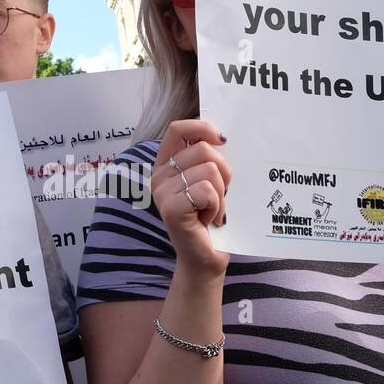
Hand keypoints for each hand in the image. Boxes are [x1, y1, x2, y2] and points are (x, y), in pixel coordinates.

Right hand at [151, 120, 230, 277]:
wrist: (207, 256)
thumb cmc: (211, 217)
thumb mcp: (211, 181)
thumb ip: (208, 158)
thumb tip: (222, 136)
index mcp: (166, 165)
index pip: (177, 129)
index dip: (201, 127)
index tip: (222, 140)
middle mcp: (159, 176)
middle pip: (203, 149)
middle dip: (224, 172)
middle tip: (220, 194)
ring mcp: (162, 193)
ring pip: (209, 170)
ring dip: (221, 194)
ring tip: (213, 210)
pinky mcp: (171, 209)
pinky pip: (206, 191)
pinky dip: (217, 207)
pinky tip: (209, 219)